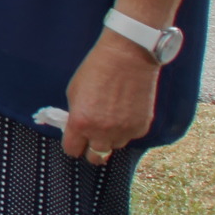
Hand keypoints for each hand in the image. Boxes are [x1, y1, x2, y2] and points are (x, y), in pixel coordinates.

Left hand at [60, 33, 160, 163]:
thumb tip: (76, 128)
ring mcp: (124, 132)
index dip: (72, 145)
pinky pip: (130, 137)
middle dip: (90, 149)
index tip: (74, 141)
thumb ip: (75, 115)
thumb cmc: (96, 70)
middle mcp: (102, 132)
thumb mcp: (74, 92)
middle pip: (95, 157)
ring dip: (110, 139)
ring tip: (109, 119)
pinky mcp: (142, 127)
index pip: (72, 150)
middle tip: (91, 138)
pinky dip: (126, 130)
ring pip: (114, 147)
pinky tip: (124, 112)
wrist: (127, 57)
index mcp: (80, 123)